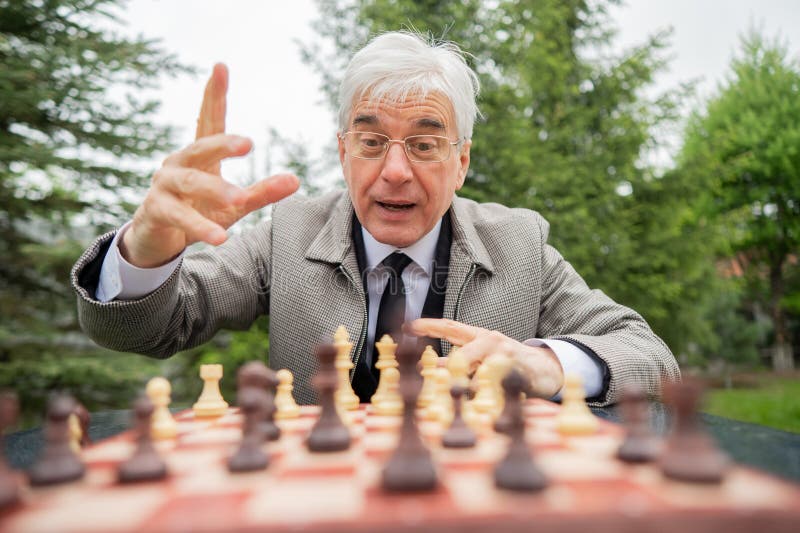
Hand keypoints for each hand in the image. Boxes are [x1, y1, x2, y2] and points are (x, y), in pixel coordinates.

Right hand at [121, 63, 299, 267]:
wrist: (157, 241)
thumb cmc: (198, 212)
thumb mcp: (235, 204)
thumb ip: (262, 192)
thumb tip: (296, 180)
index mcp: (199, 157)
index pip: (207, 120)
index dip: (214, 95)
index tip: (221, 67)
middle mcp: (178, 164)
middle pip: (200, 148)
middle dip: (222, 144)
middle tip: (248, 143)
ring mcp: (164, 186)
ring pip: (189, 182)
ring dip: (215, 189)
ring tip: (239, 197)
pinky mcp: (156, 211)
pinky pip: (180, 217)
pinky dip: (201, 227)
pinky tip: (220, 238)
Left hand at [407, 318, 564, 397]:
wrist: (547, 369)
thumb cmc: (508, 363)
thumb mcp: (483, 357)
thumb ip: (460, 360)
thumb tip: (434, 367)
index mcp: (480, 336)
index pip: (450, 327)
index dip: (428, 326)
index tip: (407, 326)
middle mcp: (491, 342)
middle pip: (463, 355)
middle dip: (447, 369)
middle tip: (432, 380)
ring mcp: (506, 356)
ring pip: (479, 375)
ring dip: (466, 390)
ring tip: (457, 400)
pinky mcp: (519, 373)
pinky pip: (497, 388)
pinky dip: (486, 399)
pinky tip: (480, 408)